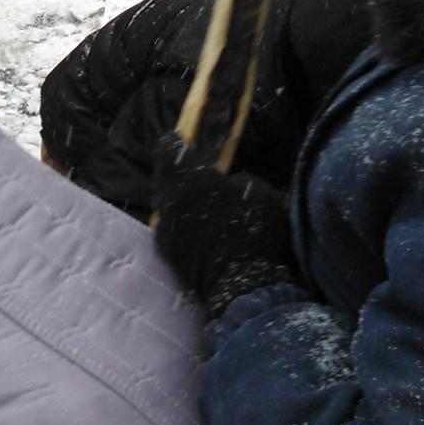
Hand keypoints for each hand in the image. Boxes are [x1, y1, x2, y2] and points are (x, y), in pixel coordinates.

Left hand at [151, 134, 297, 319]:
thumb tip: (228, 182)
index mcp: (186, 178)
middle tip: (196, 177)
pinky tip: (199, 231)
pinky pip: (172, 229)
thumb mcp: (259, 191)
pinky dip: (183, 225)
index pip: (167, 150)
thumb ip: (236, 180)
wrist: (244, 284)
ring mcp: (164, 228)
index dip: (174, 143)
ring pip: (167, 206)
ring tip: (200, 206)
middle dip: (179, 177)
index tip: (179, 140)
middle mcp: (167, 201)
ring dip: (180, 203)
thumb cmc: (255, 230)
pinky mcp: (167, 253)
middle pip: (166, 180)